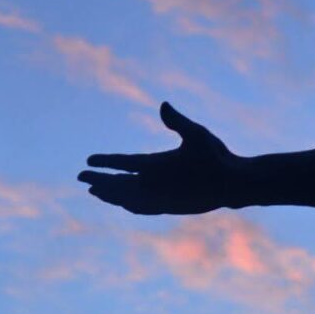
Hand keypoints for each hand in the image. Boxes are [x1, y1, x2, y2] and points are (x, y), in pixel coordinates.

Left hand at [79, 102, 240, 214]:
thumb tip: (162, 104)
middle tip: (80, 177)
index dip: (104, 162)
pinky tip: (124, 204)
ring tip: (94, 191)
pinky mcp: (168, 209)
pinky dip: (126, 205)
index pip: (123, 164)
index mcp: (157, 166)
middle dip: (98, 180)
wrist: (234, 186)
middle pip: (118, 185)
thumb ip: (177, 121)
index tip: (87, 161)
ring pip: (126, 200)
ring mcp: (160, 200)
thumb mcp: (197, 133)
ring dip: (109, 195)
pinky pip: (140, 209)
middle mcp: (154, 187)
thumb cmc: (216, 157)